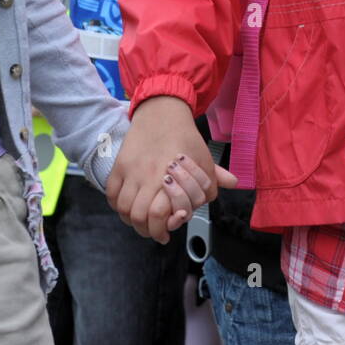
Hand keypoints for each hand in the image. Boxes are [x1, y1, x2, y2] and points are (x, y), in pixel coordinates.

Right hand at [105, 96, 236, 242]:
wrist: (162, 112)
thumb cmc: (185, 137)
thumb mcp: (204, 157)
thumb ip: (214, 177)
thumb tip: (232, 184)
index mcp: (170, 177)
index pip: (159, 215)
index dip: (163, 229)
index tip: (167, 233)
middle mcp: (148, 176)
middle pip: (138, 216)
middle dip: (147, 230)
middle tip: (153, 232)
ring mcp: (130, 171)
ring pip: (123, 208)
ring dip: (131, 220)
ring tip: (140, 222)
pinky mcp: (119, 165)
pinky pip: (111, 193)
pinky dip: (117, 205)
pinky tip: (127, 207)